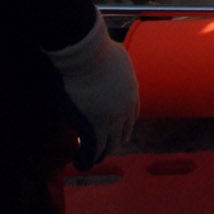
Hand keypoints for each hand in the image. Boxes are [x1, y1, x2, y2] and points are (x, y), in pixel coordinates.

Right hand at [47, 20, 140, 169]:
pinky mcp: (96, 126)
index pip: (131, 117)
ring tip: (89, 158)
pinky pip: (93, 149)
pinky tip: (80, 162)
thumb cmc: (97, 51)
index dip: (121, 126)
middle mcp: (127, 109)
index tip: (111, 131)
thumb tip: (113, 66)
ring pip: (109, 145)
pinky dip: (87, 158)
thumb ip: (117, 70)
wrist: (87, 54)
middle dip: (112, 142)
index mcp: (132, 93)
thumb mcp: (118, 59)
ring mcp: (113, 119)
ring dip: (100, 153)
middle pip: (123, 133)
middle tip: (100, 148)